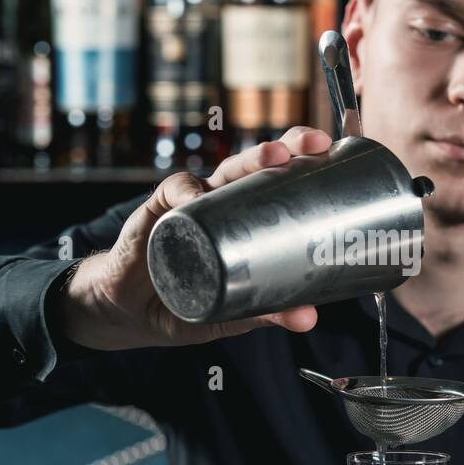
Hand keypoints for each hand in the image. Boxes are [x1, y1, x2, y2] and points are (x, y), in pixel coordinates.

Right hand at [56, 126, 333, 350]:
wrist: (130, 311)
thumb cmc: (187, 298)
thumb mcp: (231, 310)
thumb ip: (266, 311)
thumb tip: (309, 318)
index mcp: (248, 217)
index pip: (280, 182)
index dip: (306, 165)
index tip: (332, 155)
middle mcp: (225, 201)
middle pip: (260, 165)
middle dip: (288, 148)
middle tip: (312, 146)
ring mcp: (194, 202)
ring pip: (225, 171)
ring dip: (250, 160)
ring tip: (273, 156)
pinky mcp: (158, 209)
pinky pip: (174, 191)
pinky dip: (187, 192)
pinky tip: (197, 197)